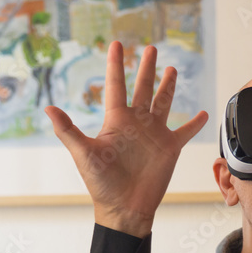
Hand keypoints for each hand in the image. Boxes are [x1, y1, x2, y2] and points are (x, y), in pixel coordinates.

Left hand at [45, 41, 207, 237]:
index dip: (116, 65)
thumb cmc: (101, 183)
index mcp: (116, 121)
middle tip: (150, 48)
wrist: (124, 208)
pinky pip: (185, 132)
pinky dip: (195, 123)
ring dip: (168, 86)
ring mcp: (154, 134)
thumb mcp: (83, 153)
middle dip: (146, 68)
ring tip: (172, 69)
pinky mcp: (169, 148)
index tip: (116, 44)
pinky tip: (203, 114)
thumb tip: (48, 109)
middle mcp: (136, 123)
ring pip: (163, 102)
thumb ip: (67, 130)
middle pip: (143, 87)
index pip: (116, 85)